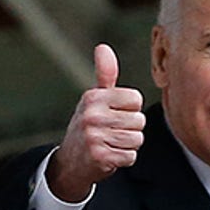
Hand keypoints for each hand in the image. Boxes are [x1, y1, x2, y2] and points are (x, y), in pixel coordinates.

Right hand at [47, 44, 144, 202]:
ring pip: (136, 139)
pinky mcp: (100, 157)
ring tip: (111, 143)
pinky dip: (124, 159)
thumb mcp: (94, 99)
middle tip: (112, 132)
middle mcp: (92, 115)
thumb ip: (104, 74)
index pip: (135, 99)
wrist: (70, 162)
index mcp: (93, 97)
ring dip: (128, 145)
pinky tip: (109, 156)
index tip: (114, 114)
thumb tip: (103, 47)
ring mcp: (94, 137)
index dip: (130, 110)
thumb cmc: (89, 126)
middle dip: (130, 129)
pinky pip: (130, 156)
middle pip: (139, 121)